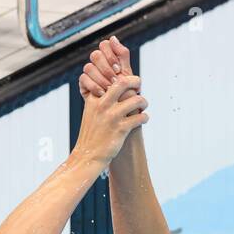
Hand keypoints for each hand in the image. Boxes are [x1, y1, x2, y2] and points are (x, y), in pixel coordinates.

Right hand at [72, 39, 146, 165]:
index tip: (127, 80)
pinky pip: (140, 118)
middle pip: (123, 83)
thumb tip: (113, 89)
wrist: (88, 156)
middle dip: (135, 81)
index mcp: (94, 99)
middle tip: (140, 85)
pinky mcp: (121, 129)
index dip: (120, 77)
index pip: (108, 78)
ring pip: (136, 100)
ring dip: (143, 101)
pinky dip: (145, 117)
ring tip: (144, 105)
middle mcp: (102, 105)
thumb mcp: (91, 113)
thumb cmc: (92, 135)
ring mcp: (112, 117)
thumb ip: (100, 101)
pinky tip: (144, 119)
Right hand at [79, 36, 134, 97]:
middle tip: (115, 80)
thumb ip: (122, 55)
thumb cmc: (128, 96)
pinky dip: (93, 85)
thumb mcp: (129, 75)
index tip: (118, 69)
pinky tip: (102, 93)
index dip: (110, 55)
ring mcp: (90, 74)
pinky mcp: (84, 85)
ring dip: (101, 78)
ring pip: (89, 67)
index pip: (105, 45)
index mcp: (110, 58)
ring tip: (110, 90)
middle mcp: (99, 64)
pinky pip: (83, 78)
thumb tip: (113, 37)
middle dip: (106, 68)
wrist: (123, 115)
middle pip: (95, 55)